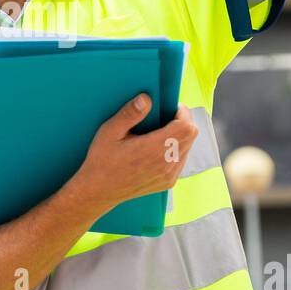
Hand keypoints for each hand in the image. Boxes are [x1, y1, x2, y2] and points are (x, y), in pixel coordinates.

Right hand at [69, 95, 198, 215]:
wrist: (99, 191)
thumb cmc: (102, 160)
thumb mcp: (110, 132)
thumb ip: (129, 114)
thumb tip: (146, 98)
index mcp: (153, 150)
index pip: (186, 127)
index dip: (183, 113)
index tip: (171, 106)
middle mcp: (166, 164)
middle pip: (191, 135)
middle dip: (183, 121)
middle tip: (166, 115)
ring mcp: (169, 175)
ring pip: (188, 147)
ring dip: (180, 135)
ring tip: (162, 130)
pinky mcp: (168, 182)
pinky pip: (182, 160)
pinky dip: (177, 149)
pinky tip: (159, 146)